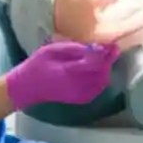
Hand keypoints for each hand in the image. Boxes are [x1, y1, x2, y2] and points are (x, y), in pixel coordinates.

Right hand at [5, 41, 119, 110]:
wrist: (29, 86)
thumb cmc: (38, 64)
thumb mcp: (53, 49)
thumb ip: (75, 49)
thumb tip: (96, 48)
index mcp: (69, 72)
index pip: (95, 63)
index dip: (106, 53)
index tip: (112, 43)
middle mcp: (78, 86)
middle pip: (102, 73)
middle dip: (108, 61)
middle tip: (109, 48)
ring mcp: (80, 95)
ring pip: (102, 82)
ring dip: (106, 69)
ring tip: (103, 57)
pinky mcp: (81, 99)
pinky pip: (98, 88)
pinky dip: (101, 78)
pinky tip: (97, 70)